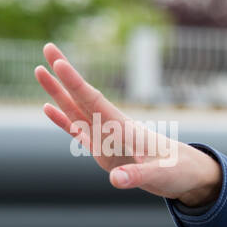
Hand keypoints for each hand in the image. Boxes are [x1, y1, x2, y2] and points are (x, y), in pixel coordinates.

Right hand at [34, 42, 221, 204]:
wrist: (188, 175)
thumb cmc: (179, 171)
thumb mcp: (161, 176)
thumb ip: (138, 176)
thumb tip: (115, 180)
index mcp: (124, 128)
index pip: (95, 101)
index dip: (75, 83)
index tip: (59, 63)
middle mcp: (112, 127)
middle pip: (82, 97)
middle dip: (63, 75)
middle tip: (47, 46)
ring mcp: (106, 137)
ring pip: (76, 110)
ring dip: (58, 93)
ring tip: (38, 70)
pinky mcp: (104, 150)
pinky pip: (78, 131)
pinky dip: (63, 120)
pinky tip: (47, 108)